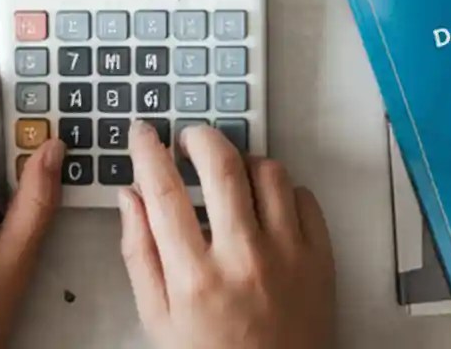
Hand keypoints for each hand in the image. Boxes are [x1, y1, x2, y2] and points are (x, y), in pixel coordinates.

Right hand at [120, 121, 335, 348]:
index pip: (165, 190)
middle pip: (221, 164)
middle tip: (189, 140)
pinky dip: (282, 190)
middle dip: (199, 138)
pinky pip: (303, 197)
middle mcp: (243, 257)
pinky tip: (265, 204)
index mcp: (194, 275)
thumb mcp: (158, 317)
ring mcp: (287, 254)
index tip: (144, 134)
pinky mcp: (320, 258)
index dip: (148, 151)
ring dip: (243, 161)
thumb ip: (140, 253)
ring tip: (229, 174)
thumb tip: (130, 198)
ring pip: (267, 172)